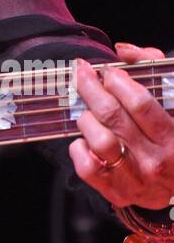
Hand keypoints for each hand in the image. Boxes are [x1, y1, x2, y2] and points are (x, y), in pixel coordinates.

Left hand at [67, 41, 173, 210]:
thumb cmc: (171, 137)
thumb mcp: (172, 103)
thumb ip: (153, 68)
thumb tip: (123, 50)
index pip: (141, 103)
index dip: (118, 81)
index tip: (108, 71)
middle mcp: (156, 160)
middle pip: (113, 116)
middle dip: (91, 88)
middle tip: (83, 75)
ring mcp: (136, 179)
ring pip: (99, 140)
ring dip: (86, 118)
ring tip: (88, 111)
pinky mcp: (117, 192)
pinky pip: (87, 167)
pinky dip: (79, 148)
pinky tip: (85, 139)